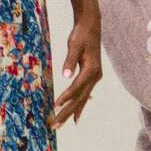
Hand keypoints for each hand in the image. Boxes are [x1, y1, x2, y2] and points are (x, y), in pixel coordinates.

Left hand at [51, 11, 101, 129]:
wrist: (91, 26)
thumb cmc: (81, 34)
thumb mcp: (74, 45)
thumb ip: (70, 60)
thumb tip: (65, 75)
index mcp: (91, 70)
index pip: (76, 87)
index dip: (66, 98)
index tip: (55, 107)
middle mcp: (95, 76)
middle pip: (80, 98)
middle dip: (67, 112)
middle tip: (54, 125)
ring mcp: (94, 78)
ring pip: (82, 99)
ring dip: (71, 112)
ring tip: (60, 124)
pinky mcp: (92, 77)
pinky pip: (85, 95)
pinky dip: (79, 106)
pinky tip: (75, 116)